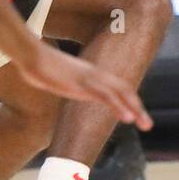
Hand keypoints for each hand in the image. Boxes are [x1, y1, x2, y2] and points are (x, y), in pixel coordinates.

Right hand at [16, 43, 151, 128]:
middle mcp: (95, 74)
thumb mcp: (58, 76)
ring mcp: (90, 78)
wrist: (30, 54)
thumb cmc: (39, 65)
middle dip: (137, 108)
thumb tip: (60, 85)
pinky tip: (127, 118)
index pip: (117, 86)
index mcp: (91, 73)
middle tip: (148, 125)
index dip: (129, 99)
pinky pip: (105, 96)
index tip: (137, 114)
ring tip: (145, 125)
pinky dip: (118, 106)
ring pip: (120, 93)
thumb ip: (65, 81)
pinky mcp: (82, 83)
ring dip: (134, 109)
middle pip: (124, 89)